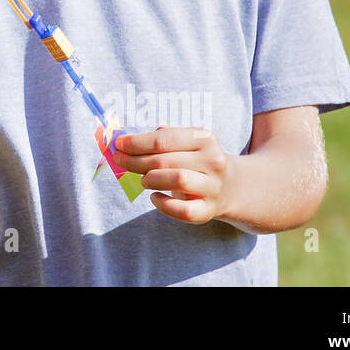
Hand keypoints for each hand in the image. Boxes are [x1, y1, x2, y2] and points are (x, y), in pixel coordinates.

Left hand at [109, 126, 238, 223]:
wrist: (231, 186)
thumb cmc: (196, 160)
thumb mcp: (186, 142)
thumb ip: (160, 138)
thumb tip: (124, 142)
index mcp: (204, 138)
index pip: (163, 139)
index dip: (136, 142)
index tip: (118, 144)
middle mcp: (212, 160)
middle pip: (165, 160)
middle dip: (135, 160)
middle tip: (120, 161)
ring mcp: (213, 186)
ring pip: (178, 180)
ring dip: (152, 178)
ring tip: (143, 179)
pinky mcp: (209, 210)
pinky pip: (184, 211)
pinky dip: (164, 205)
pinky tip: (155, 197)